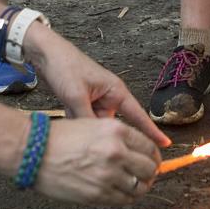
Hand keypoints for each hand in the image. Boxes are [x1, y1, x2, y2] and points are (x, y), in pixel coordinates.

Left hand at [26, 26, 169, 148]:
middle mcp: (108, 97)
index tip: (164, 144)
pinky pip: (86, 123)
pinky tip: (73, 137)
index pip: (138, 115)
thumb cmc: (64, 66)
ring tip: (85, 143)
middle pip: (116, 126)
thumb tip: (95, 142)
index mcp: (115, 91)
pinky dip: (81, 129)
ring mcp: (95, 101)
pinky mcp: (82, 104)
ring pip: (98, 126)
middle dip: (111, 139)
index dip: (151, 132)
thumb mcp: (76, 95)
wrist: (44, 54)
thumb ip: (87, 119)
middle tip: (109, 154)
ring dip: (92, 134)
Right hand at [34, 117, 162, 205]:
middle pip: (150, 167)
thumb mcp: (93, 124)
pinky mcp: (98, 195)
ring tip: (135, 185)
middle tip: (146, 175)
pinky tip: (122, 193)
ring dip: (141, 187)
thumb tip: (138, 150)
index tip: (151, 160)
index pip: (149, 146)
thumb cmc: (60, 136)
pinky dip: (127, 198)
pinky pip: (124, 200)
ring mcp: (108, 175)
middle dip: (151, 172)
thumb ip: (117, 136)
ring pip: (140, 186)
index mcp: (116, 130)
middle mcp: (116, 151)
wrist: (34, 152)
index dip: (153, 155)